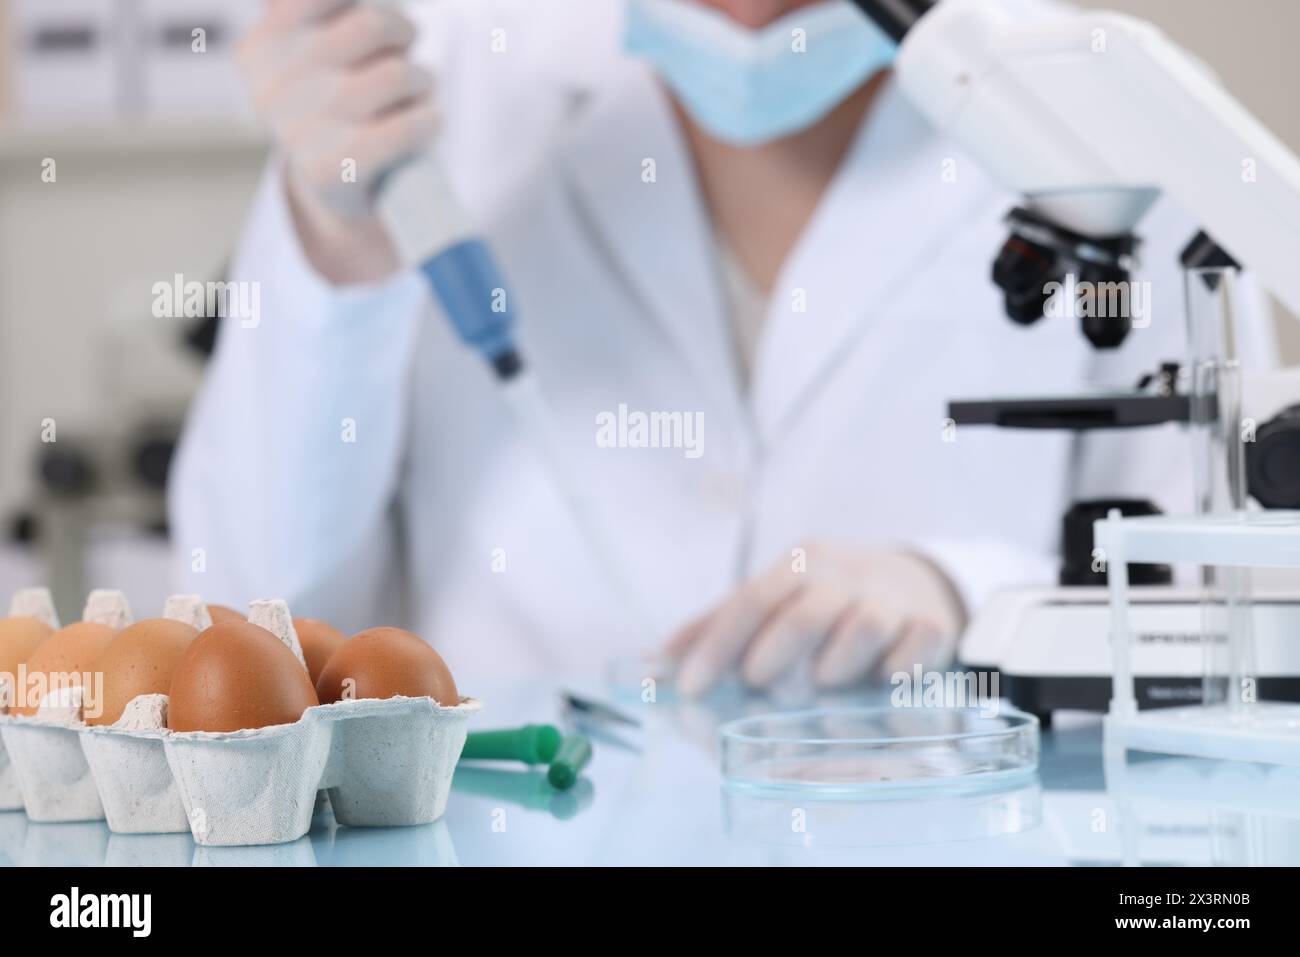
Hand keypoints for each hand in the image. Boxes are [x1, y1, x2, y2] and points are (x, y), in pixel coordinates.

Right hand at [236, 0, 440, 281]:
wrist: (334, 190)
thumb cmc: (339, 101)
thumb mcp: (321, 46)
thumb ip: (337, 15)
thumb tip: (371, 1)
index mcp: (260, 49)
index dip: (365, 0)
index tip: (372, 10)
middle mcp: (270, 88)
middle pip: (368, 23)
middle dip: (400, 30)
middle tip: (403, 46)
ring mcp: (298, 133)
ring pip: (394, 74)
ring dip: (420, 78)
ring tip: (414, 90)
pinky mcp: (333, 172)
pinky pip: (406, 126)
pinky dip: (430, 119)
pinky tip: (427, 121)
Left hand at [667, 545, 966, 695]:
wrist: (918, 583)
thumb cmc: (831, 598)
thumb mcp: (779, 595)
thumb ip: (721, 624)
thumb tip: (660, 658)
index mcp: (802, 563)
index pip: (753, 599)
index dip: (718, 643)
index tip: (690, 685)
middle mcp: (847, 575)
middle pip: (806, 611)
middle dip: (773, 652)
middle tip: (755, 682)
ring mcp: (892, 599)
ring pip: (863, 628)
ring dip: (835, 665)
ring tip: (823, 681)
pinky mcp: (932, 624)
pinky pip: (915, 648)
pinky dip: (894, 671)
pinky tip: (880, 682)